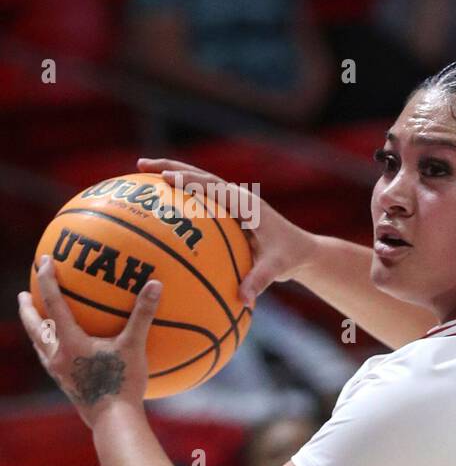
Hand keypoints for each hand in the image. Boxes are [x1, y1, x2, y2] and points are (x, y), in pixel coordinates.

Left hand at [17, 256, 160, 427]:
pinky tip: (65, 354)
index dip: (48, 279)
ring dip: (36, 331)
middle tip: (22, 295)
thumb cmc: (122, 383)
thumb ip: (143, 314)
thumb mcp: (135, 346)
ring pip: (40, 346)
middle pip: (34, 327)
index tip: (44, 260)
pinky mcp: (67, 385)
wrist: (112, 420)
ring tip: (37, 324)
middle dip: (28, 309)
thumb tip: (156, 283)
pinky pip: (53, 361)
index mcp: (68, 341)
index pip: (53, 302)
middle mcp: (57, 355)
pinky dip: (52, 350)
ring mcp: (59, 373)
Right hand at [136, 158, 317, 309]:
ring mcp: (232, 202)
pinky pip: (200, 199)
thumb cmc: (290, 257)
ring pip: (198, 183)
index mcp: (247, 204)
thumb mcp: (276, 269)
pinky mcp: (228, 210)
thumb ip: (259, 281)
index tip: (166, 178)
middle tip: (141, 165)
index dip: (191, 181)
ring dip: (172, 174)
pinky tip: (157, 203)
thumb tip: (243, 300)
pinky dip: (179, 196)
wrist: (303, 251)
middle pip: (200, 176)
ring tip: (141, 172)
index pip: (215, 188)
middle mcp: (238, 197)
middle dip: (171, 168)